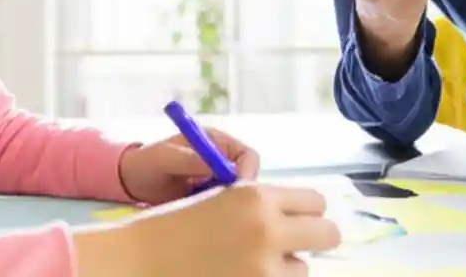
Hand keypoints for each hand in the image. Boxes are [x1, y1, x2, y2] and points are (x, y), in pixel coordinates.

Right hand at [75, 184, 340, 276]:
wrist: (137, 261)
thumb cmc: (173, 228)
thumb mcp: (221, 202)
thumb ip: (260, 206)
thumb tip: (302, 217)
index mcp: (256, 196)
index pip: (315, 201)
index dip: (305, 211)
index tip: (293, 219)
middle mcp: (267, 229)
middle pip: (328, 233)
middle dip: (313, 238)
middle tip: (289, 244)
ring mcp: (264, 268)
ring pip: (303, 268)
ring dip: (284, 267)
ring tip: (248, 264)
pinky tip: (240, 275)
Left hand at [118, 128, 260, 204]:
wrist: (131, 180)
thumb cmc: (147, 161)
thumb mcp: (164, 157)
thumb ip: (188, 159)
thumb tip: (214, 166)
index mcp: (216, 142)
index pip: (247, 155)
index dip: (247, 172)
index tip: (237, 191)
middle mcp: (221, 160)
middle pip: (247, 178)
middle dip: (238, 193)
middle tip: (222, 207)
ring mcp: (215, 180)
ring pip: (236, 195)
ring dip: (226, 204)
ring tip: (204, 209)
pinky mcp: (208, 197)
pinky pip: (222, 207)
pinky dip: (216, 212)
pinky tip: (200, 215)